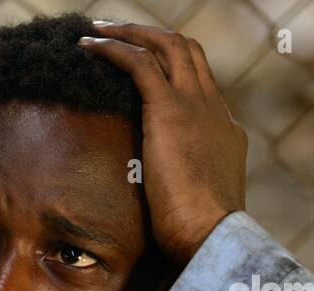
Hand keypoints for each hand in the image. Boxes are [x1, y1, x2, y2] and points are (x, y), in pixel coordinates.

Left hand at [80, 21, 246, 263]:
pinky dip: (114, 50)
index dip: (173, 72)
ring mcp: (194, 106)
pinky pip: (139, 63)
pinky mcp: (169, 111)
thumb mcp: (199, 206)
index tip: (146, 70)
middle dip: (153, 37)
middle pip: (187, 53)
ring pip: (166, 47)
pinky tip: (89, 48)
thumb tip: (170, 208)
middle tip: (119, 33)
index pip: (200, 87)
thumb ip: (188, 192)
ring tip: (99, 32)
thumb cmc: (200, 235)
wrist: (211, 235)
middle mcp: (213, 110)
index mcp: (224, 132)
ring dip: (131, 33)